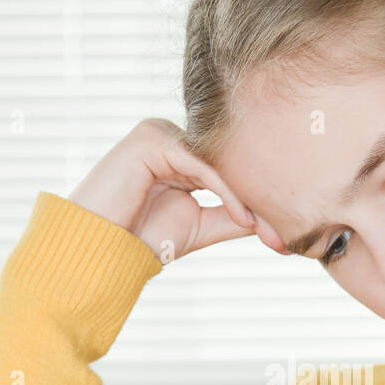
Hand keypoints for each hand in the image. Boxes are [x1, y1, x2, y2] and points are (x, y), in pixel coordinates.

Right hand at [65, 117, 290, 261]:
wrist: (98, 251)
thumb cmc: (141, 238)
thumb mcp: (200, 225)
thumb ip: (234, 217)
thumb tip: (277, 223)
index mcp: (182, 152)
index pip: (229, 171)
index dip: (258, 203)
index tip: (285, 240)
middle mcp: (171, 136)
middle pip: (228, 165)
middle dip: (258, 203)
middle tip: (286, 239)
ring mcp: (158, 133)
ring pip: (218, 164)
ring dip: (248, 198)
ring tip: (270, 232)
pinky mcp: (150, 139)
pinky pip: (201, 165)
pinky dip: (227, 192)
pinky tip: (244, 218)